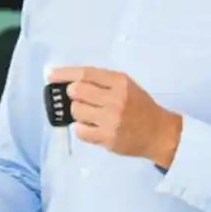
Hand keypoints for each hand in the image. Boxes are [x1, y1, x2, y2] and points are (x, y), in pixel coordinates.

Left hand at [49, 66, 182, 167]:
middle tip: (77, 98)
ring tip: (89, 115)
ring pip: (76, 111)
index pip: (86, 73)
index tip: (51, 75)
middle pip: (77, 91)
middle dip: (72, 94)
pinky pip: (80, 131)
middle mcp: (116, 99)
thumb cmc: (140, 108)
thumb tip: (68, 81)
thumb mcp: (127, 86)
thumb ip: (102, 82)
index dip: (65, 73)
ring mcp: (111, 119)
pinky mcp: (107, 138)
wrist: (159, 133)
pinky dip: (82, 129)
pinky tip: (92, 127)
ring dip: (77, 113)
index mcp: (120, 82)